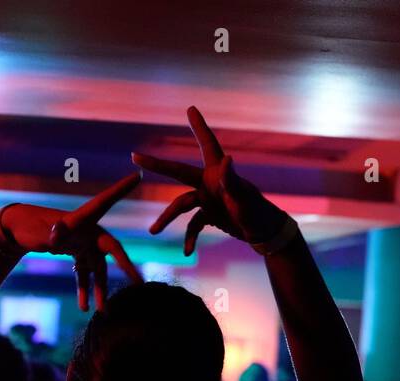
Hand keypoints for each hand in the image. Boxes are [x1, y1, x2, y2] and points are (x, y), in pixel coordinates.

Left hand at [0, 174, 144, 310]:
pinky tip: (84, 307)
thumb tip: (57, 235)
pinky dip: (84, 289)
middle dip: (125, 268)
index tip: (137, 174)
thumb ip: (52, 233)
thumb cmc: (30, 226)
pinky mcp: (76, 254)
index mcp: (83, 218)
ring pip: (98, 269)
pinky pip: (84, 274)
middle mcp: (89, 231)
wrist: (18, 231)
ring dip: (100, 290)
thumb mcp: (41, 230)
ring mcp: (84, 244)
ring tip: (103, 313)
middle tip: (139, 284)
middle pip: (112, 250)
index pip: (106, 201)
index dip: (121, 189)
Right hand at [133, 106, 288, 253]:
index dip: (199, 127)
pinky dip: (189, 238)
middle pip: (178, 172)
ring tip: (153, 232)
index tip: (191, 109)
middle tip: (135, 156)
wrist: (263, 234)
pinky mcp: (209, 215)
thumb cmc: (256, 213)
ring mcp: (207, 199)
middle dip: (157, 165)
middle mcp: (209, 183)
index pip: (207, 145)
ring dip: (166, 218)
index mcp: (217, 173)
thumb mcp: (242, 198)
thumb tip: (226, 159)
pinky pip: (192, 226)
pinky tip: (187, 252)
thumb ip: (231, 180)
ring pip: (179, 205)